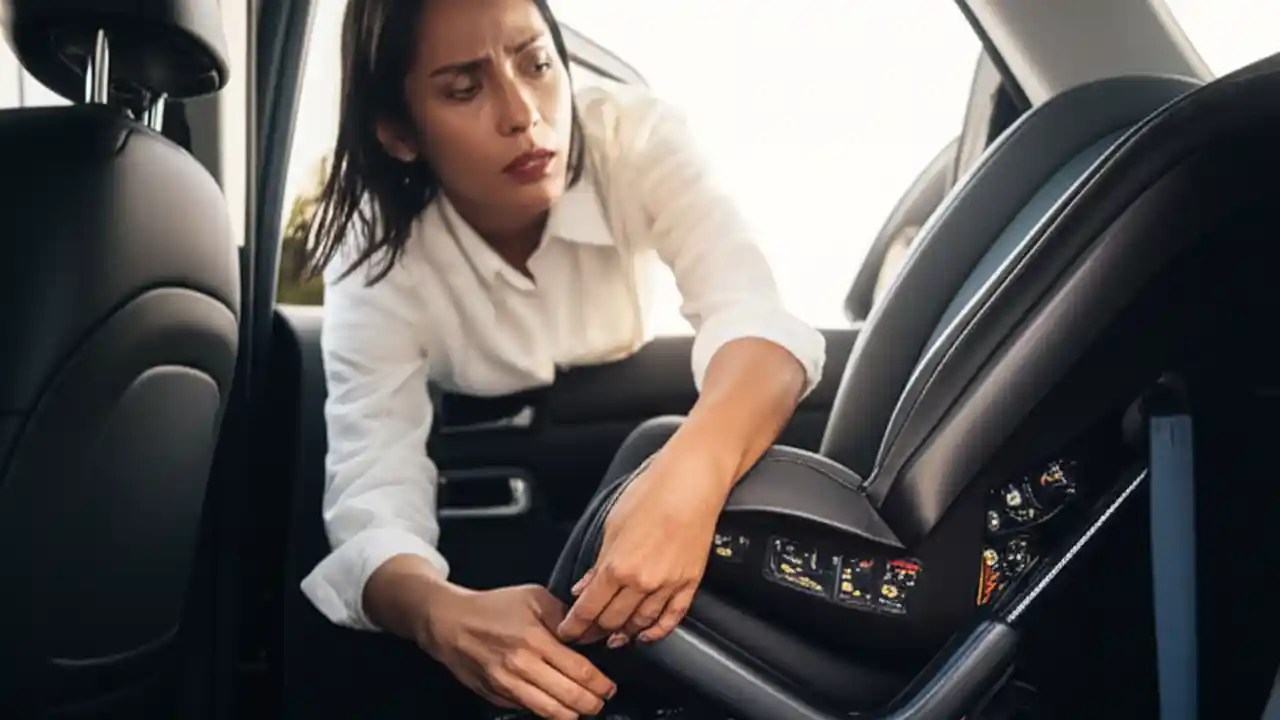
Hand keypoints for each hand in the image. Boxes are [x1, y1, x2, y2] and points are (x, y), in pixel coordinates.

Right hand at [419, 583, 616, 718]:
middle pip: (569, 698)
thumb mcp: (534, 597)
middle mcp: (521, 667)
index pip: (580, 671)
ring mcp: (507, 686)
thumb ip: (564, 616)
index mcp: (535, 639)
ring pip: (550, 712)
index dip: (600, 684)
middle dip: (592, 704)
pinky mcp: (497, 697)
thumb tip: (590, 633)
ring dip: (573, 714)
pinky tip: (557, 704)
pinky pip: (529, 710)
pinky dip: (547, 711)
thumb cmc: (494, 607)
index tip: (609, 686)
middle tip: (601, 701)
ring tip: (583, 709)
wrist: (450, 622)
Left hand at [557, 452, 727, 646]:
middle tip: (586, 635)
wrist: (690, 484)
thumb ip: (597, 563)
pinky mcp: (689, 583)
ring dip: (624, 634)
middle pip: (612, 622)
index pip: (588, 610)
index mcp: (617, 566)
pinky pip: (671, 618)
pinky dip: (657, 631)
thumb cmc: (650, 495)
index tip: (568, 632)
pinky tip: (647, 635)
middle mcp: (641, 582)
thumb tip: (584, 586)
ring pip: (640, 624)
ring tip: (613, 637)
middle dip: (594, 633)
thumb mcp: (611, 526)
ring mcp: (667, 585)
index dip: (574, 627)